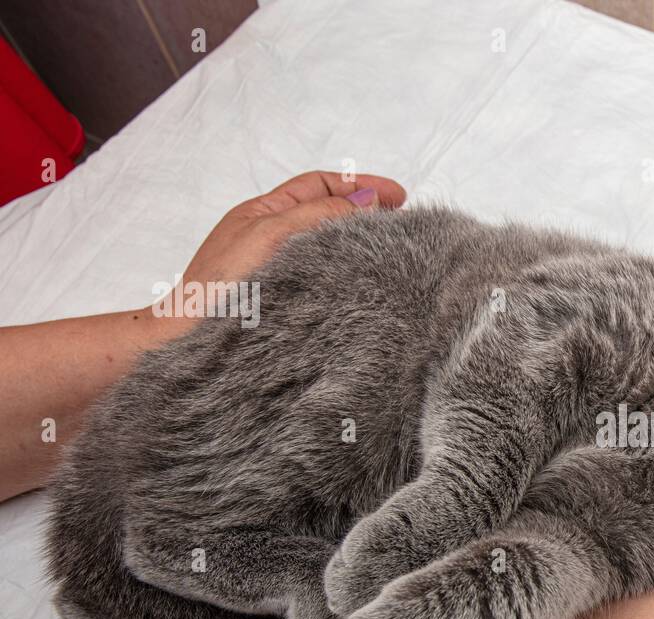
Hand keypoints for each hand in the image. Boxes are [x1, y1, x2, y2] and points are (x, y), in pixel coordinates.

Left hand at [158, 171, 406, 323]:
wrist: (188, 337)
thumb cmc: (217, 285)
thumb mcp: (271, 233)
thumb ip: (318, 213)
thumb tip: (364, 201)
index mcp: (263, 213)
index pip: (321, 186)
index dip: (360, 185)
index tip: (399, 196)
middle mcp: (271, 237)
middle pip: (327, 212)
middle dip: (366, 211)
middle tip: (404, 224)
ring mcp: (278, 268)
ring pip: (327, 245)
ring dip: (359, 243)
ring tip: (391, 252)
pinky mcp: (283, 299)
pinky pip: (323, 276)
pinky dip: (347, 273)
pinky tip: (363, 284)